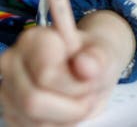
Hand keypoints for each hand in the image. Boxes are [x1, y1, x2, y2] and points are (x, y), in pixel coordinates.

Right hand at [0, 10, 134, 125]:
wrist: (90, 71)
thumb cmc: (94, 59)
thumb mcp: (104, 54)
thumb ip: (97, 57)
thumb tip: (85, 65)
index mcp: (32, 39)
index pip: (47, 76)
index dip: (77, 83)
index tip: (91, 75)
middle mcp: (11, 62)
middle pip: (33, 102)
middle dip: (72, 105)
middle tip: (89, 93)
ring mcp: (6, 88)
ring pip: (33, 121)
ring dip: (66, 116)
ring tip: (78, 99)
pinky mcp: (9, 111)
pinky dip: (57, 125)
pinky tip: (65, 108)